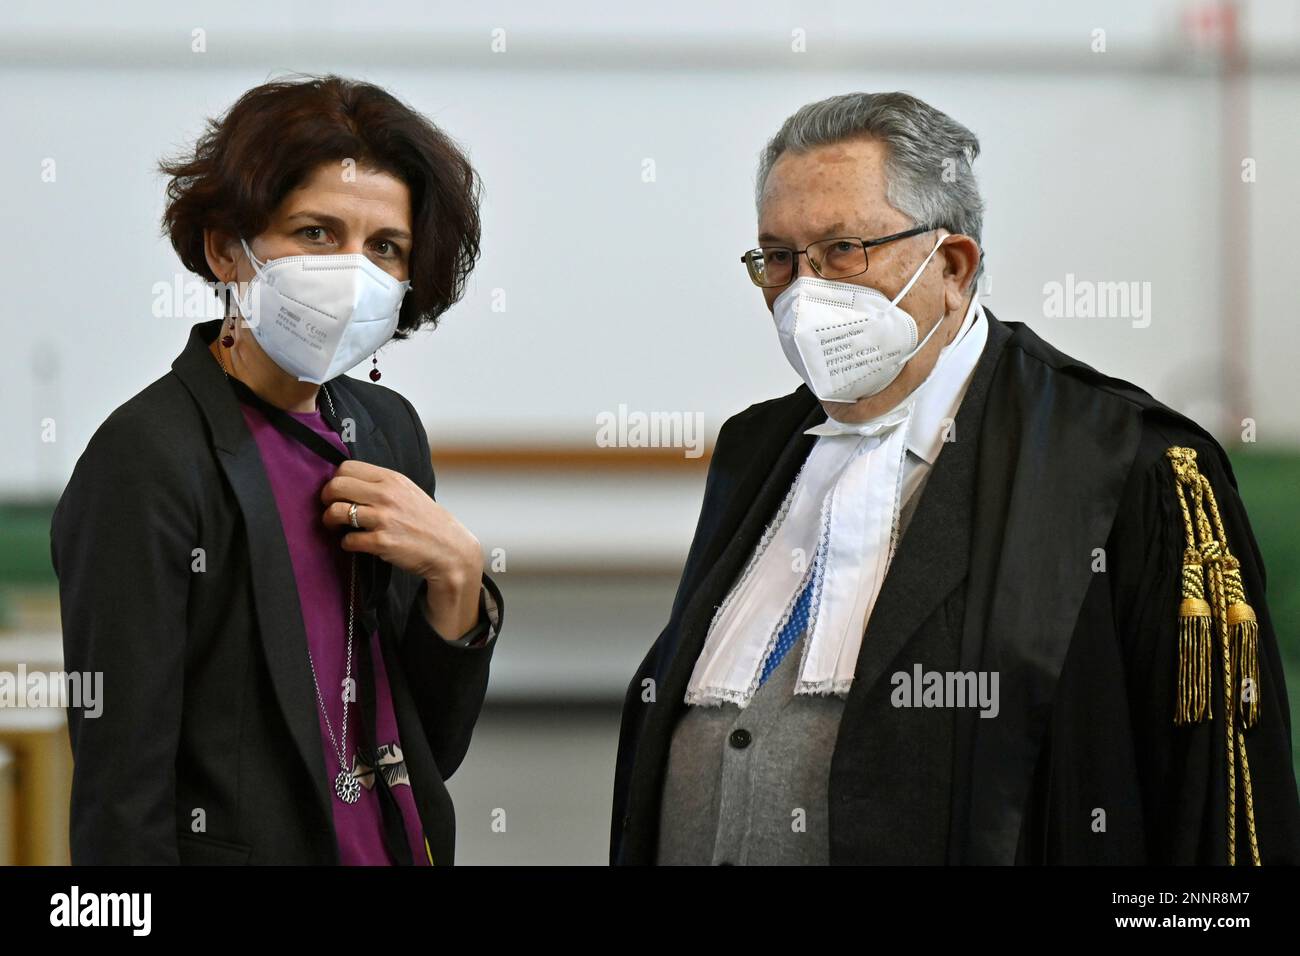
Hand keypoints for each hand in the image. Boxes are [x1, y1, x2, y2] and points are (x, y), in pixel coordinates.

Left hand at [321, 459, 482, 638]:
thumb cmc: (426, 521)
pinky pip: (348, 540)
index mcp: (391, 479)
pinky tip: (355, 544)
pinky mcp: (382, 542)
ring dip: (330, 521)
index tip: (338, 492)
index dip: (336, 480)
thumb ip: (381, 484)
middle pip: (336, 486)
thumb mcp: (408, 491)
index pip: (347, 467)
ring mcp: (384, 518)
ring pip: (336, 511)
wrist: (449, 549)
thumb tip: (348, 482)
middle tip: (330, 509)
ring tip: (336, 527)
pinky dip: (346, 544)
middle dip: (326, 499)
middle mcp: (386, 495)